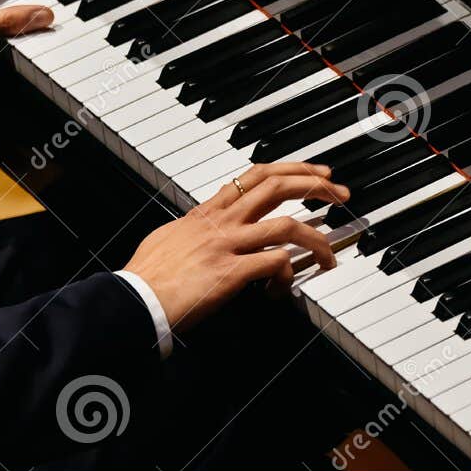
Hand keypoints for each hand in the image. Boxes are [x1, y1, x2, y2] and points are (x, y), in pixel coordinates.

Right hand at [121, 163, 348, 331]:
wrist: (131, 300)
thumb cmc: (146, 277)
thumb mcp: (169, 237)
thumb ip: (193, 228)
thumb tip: (202, 227)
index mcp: (207, 212)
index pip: (255, 175)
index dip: (291, 169)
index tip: (315, 172)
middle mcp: (220, 222)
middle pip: (276, 186)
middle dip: (314, 184)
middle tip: (338, 193)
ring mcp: (226, 245)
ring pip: (286, 225)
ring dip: (317, 239)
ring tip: (328, 255)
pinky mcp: (230, 272)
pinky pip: (275, 263)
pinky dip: (287, 276)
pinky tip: (282, 289)